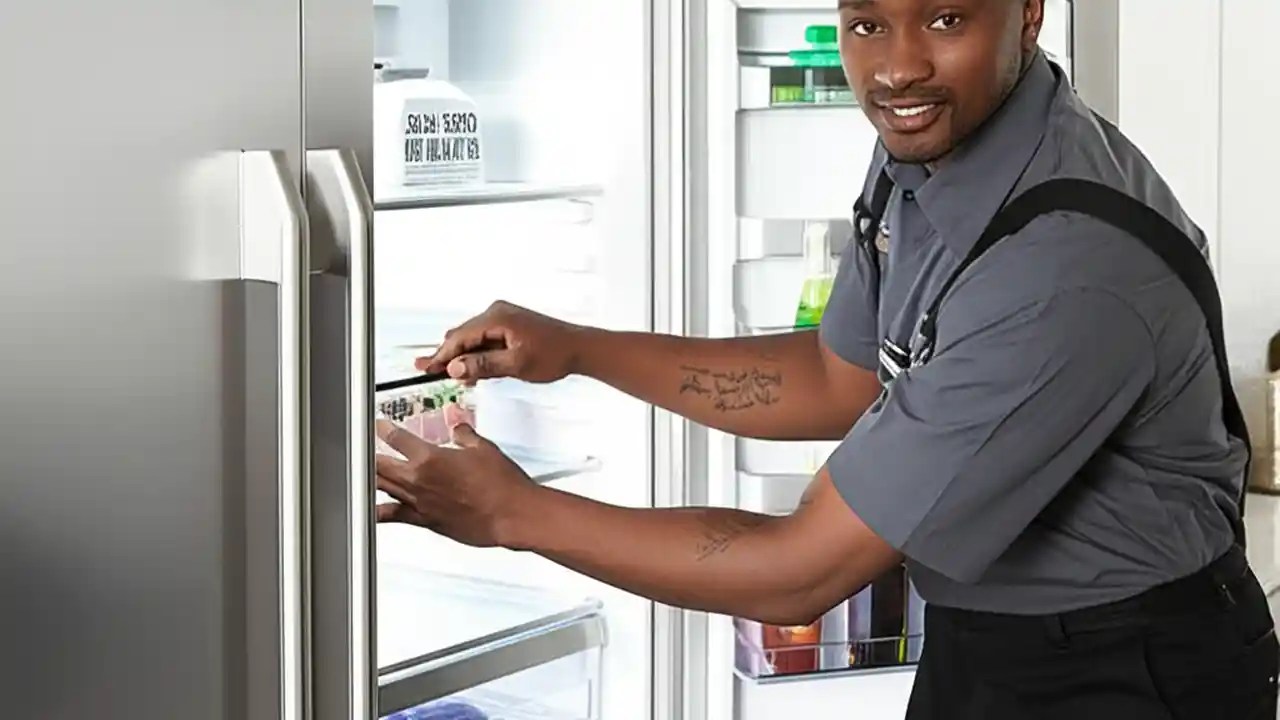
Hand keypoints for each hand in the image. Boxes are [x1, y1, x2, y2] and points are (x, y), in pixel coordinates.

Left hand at [374, 418, 537, 547]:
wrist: (511, 514)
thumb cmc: (501, 484)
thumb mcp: (483, 449)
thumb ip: (464, 435)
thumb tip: (458, 427)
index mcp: (431, 457)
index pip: (397, 438)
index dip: (384, 429)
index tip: (380, 425)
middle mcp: (419, 480)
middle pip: (381, 465)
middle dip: (370, 455)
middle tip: (364, 448)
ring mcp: (420, 502)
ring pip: (384, 488)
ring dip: (373, 479)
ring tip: (365, 473)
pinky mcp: (426, 521)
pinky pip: (395, 516)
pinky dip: (380, 512)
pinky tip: (371, 511)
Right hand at [415, 301, 586, 385]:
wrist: (580, 349)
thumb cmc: (554, 354)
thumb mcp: (516, 364)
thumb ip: (484, 366)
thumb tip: (455, 368)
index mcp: (496, 318)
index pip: (460, 337)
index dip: (442, 356)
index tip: (427, 369)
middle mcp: (496, 313)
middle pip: (463, 336)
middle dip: (448, 356)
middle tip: (428, 371)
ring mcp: (503, 319)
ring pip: (473, 340)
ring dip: (463, 358)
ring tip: (448, 375)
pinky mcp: (510, 328)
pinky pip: (486, 341)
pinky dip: (478, 356)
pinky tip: (471, 371)